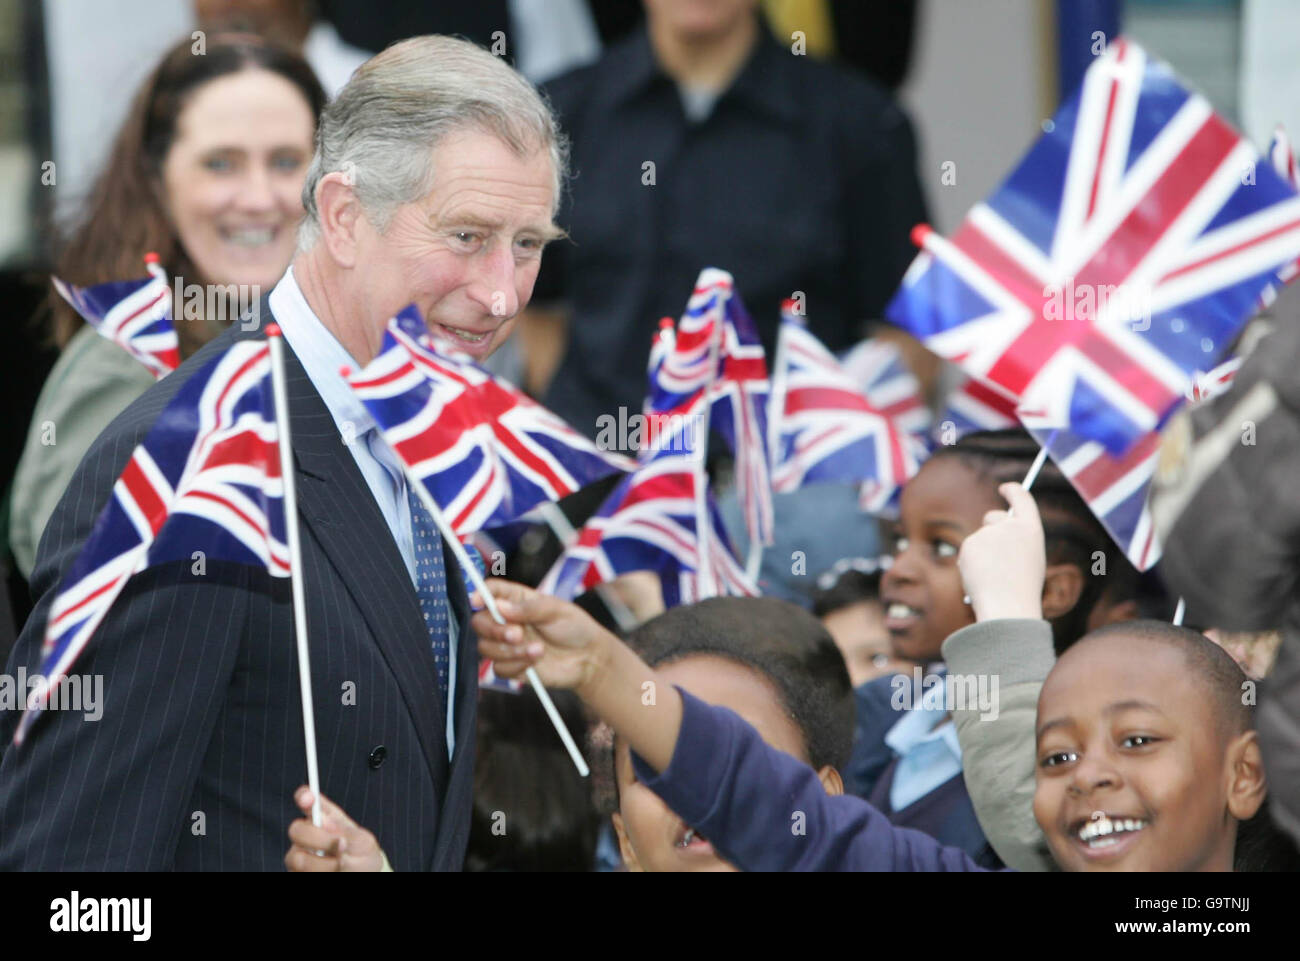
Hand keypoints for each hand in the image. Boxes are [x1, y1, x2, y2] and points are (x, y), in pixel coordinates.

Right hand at [284, 787, 386, 871]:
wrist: (361, 875)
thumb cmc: (362, 855)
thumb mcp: (363, 843)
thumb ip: (350, 838)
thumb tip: (335, 839)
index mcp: (324, 817)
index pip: (306, 799)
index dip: (304, 796)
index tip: (309, 799)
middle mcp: (307, 834)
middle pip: (296, 830)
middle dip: (319, 839)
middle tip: (341, 847)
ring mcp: (298, 855)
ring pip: (297, 859)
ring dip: (325, 865)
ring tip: (342, 866)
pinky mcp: (296, 872)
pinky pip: (299, 874)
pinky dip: (322, 874)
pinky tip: (334, 873)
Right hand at [472, 580, 614, 693]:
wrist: (588, 658)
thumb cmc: (574, 627)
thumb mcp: (556, 610)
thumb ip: (529, 607)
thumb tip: (499, 606)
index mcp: (516, 600)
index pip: (490, 591)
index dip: (480, 594)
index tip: (478, 601)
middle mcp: (507, 621)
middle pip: (479, 622)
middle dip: (494, 630)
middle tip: (518, 634)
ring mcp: (507, 645)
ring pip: (486, 648)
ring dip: (510, 651)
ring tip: (539, 650)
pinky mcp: (511, 666)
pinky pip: (498, 668)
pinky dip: (516, 666)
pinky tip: (535, 661)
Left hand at [957, 482, 1044, 621]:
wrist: (1007, 607)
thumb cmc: (1021, 590)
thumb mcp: (1027, 560)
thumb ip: (1014, 541)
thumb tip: (994, 532)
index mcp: (1031, 529)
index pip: (1022, 498)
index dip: (1013, 490)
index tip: (1005, 488)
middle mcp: (1010, 526)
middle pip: (993, 517)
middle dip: (989, 528)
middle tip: (992, 550)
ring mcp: (989, 534)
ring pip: (979, 540)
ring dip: (980, 554)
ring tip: (991, 577)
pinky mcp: (970, 543)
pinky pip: (967, 551)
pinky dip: (970, 563)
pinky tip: (979, 578)